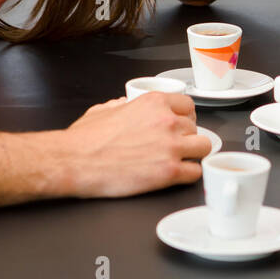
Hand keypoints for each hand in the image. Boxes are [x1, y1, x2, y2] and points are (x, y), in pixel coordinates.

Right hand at [60, 92, 206, 197]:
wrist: (75, 161)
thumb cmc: (85, 138)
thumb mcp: (104, 109)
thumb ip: (121, 104)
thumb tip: (125, 104)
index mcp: (153, 103)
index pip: (188, 105)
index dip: (185, 117)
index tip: (180, 126)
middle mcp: (167, 121)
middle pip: (196, 128)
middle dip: (186, 137)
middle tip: (173, 147)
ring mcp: (171, 146)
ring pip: (203, 147)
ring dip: (193, 155)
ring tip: (179, 161)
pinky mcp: (169, 172)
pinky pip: (195, 172)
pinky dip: (188, 175)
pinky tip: (175, 176)